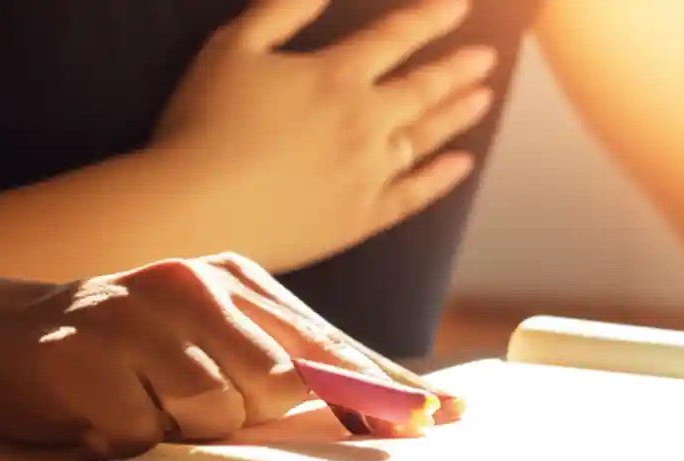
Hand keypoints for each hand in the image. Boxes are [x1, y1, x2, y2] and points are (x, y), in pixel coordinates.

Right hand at [0, 253, 462, 457]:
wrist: (10, 331)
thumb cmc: (136, 347)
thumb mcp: (217, 337)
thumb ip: (288, 365)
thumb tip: (382, 407)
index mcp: (240, 281)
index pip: (332, 344)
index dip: (385, 386)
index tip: (438, 416)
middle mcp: (196, 285)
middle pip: (279, 382)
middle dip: (254, 414)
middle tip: (195, 398)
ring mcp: (140, 315)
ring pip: (217, 410)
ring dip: (186, 425)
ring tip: (146, 397)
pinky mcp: (86, 355)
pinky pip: (147, 432)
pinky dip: (133, 435)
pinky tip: (110, 405)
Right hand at [153, 0, 496, 260]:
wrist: (197, 208)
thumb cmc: (205, 123)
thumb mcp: (235, 47)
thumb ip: (284, 10)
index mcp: (336, 76)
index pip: (396, 37)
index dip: (431, 18)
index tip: (461, 6)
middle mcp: (365, 122)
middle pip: (424, 88)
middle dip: (458, 68)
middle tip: (487, 57)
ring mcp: (370, 172)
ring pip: (426, 137)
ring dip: (458, 114)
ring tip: (484, 98)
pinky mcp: (364, 216)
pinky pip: (415, 194)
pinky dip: (442, 178)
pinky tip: (463, 165)